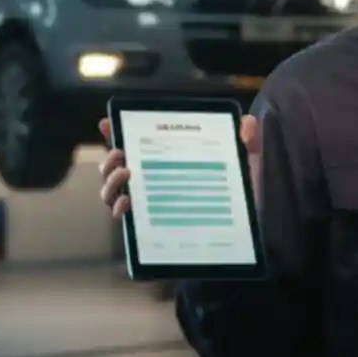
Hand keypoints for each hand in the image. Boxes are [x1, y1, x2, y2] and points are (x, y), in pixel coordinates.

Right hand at [97, 115, 262, 220]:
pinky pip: (126, 221)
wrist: (250, 234)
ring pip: (113, 192)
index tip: (107, 124)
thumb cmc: (245, 197)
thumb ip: (249, 141)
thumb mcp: (248, 165)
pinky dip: (119, 209)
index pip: (138, 144)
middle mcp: (155, 182)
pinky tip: (127, 203)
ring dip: (111, 181)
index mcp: (170, 161)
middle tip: (120, 154)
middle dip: (110, 158)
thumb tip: (247, 122)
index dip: (116, 133)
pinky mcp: (153, 228)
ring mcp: (151, 206)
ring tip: (124, 174)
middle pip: (117, 167)